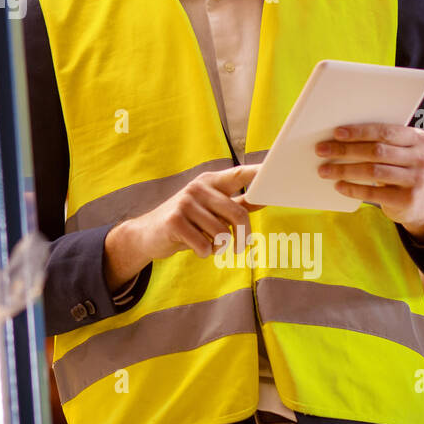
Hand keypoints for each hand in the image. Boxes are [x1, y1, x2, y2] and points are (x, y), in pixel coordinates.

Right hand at [123, 164, 262, 264]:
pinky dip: (204, 252)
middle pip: (238, 214)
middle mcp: (198, 188)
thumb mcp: (211, 209)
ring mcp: (185, 203)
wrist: (148, 234)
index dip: (258, 173)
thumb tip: (265, 198)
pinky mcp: (174, 221)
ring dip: (219, 247)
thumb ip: (237, 203)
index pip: (239, 175)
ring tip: (209, 244)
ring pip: (221, 234)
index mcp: (210, 182)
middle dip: (243, 237)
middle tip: (240, 248)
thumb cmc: (187, 222)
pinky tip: (196, 247)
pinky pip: (204, 245)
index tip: (275, 171)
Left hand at [315, 123, 423, 240]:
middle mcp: (422, 158)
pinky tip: (338, 185)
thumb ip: (379, 141)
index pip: (385, 131)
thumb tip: (337, 136)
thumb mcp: (397, 151)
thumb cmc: (398, 168)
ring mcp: (417, 180)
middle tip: (321, 150)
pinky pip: (373, 193)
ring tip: (324, 170)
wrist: (418, 201)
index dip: (359, 132)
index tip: (336, 133)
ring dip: (344, 170)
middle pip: (377, 151)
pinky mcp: (407, 199)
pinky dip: (352, 188)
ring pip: (373, 171)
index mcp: (419, 139)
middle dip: (345, 150)